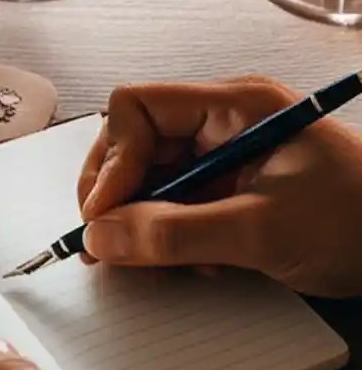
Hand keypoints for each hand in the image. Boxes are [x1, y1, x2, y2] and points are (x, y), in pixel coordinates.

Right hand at [78, 75, 361, 297]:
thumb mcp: (265, 229)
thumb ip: (177, 233)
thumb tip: (104, 235)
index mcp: (236, 106)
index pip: (138, 108)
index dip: (113, 159)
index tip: (103, 211)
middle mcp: (225, 125)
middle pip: (135, 144)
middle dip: (118, 196)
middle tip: (109, 241)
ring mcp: (228, 159)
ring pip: (150, 180)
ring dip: (141, 223)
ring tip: (155, 262)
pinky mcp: (233, 192)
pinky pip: (175, 206)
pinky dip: (168, 238)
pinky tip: (189, 264)